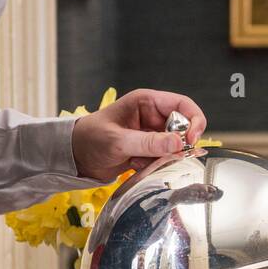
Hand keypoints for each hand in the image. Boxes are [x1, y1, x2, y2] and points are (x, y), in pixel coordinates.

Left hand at [71, 88, 207, 179]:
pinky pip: (164, 158)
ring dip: (164, 157)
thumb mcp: (118, 141)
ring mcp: (151, 135)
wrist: (73, 159)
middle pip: (182, 128)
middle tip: (167, 157)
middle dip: (178, 145)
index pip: (183, 105)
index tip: (192, 140)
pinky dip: (155, 165)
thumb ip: (148, 143)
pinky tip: (136, 165)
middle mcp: (152, 116)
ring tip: (141, 161)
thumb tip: (179, 144)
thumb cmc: (89, 140)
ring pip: (174, 146)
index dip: (194, 120)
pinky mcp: (148, 151)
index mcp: (146, 102)